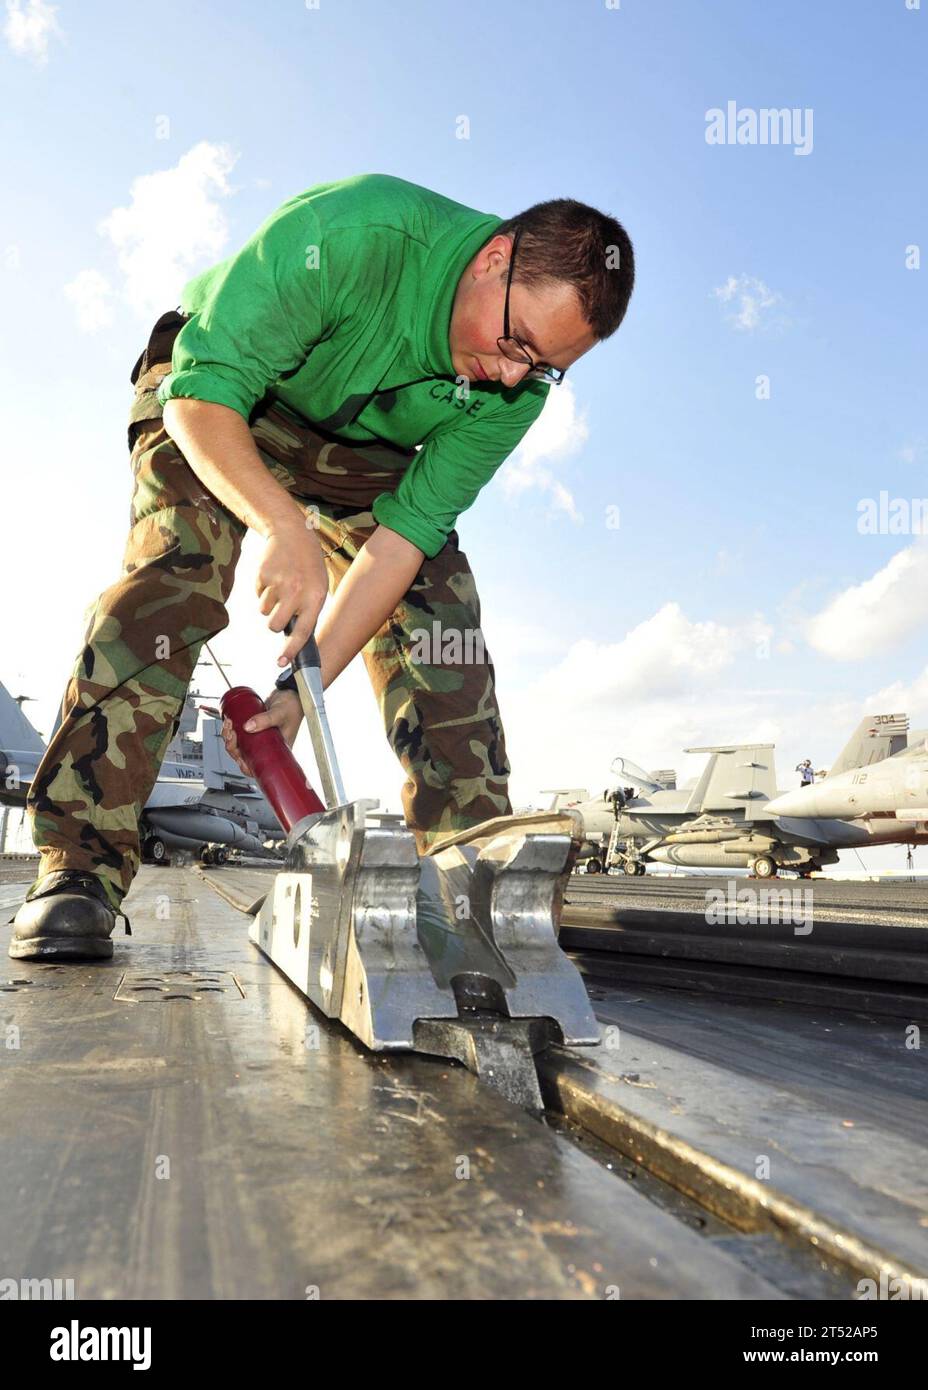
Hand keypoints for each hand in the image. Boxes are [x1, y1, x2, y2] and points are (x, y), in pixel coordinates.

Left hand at [222, 689, 301, 777]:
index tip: (239, 756)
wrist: (290, 693)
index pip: (257, 768)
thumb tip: (247, 727)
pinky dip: (231, 730)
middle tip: (231, 733)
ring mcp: (259, 738)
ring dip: (229, 737)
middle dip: (232, 747)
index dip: (245, 766)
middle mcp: (267, 748)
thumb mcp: (280, 714)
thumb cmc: (293, 706)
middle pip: (243, 756)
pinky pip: (240, 734)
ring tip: (229, 724)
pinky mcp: (254, 728)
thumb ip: (265, 720)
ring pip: (239, 745)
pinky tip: (230, 721)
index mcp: (276, 752)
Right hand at [256, 518, 327, 665]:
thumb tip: (295, 637)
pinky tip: (274, 576)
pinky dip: (263, 590)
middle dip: (274, 623)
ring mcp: (278, 583)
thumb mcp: (318, 587)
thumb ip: (308, 610)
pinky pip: (257, 595)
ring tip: (281, 586)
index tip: (280, 662)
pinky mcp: (262, 575)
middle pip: (274, 625)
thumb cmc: (308, 566)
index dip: (290, 649)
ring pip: (263, 611)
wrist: (292, 534)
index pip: (303, 630)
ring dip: (269, 604)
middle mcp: (296, 591)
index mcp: (315, 597)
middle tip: (280, 611)